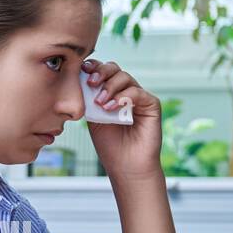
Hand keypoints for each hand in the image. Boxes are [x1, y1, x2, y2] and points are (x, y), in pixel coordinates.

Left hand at [81, 58, 162, 182]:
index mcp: (110, 92)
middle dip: (101, 72)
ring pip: (125, 77)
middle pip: (114, 69)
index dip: (93, 67)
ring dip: (110, 87)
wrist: (126, 166)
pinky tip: (113, 107)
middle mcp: (125, 91)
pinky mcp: (151, 104)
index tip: (82, 70)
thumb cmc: (109, 145)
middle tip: (91, 83)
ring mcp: (139, 97)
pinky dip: (124, 96)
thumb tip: (80, 78)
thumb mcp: (93, 119)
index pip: (102, 72)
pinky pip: (138, 92)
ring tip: (101, 103)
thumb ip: (89, 99)